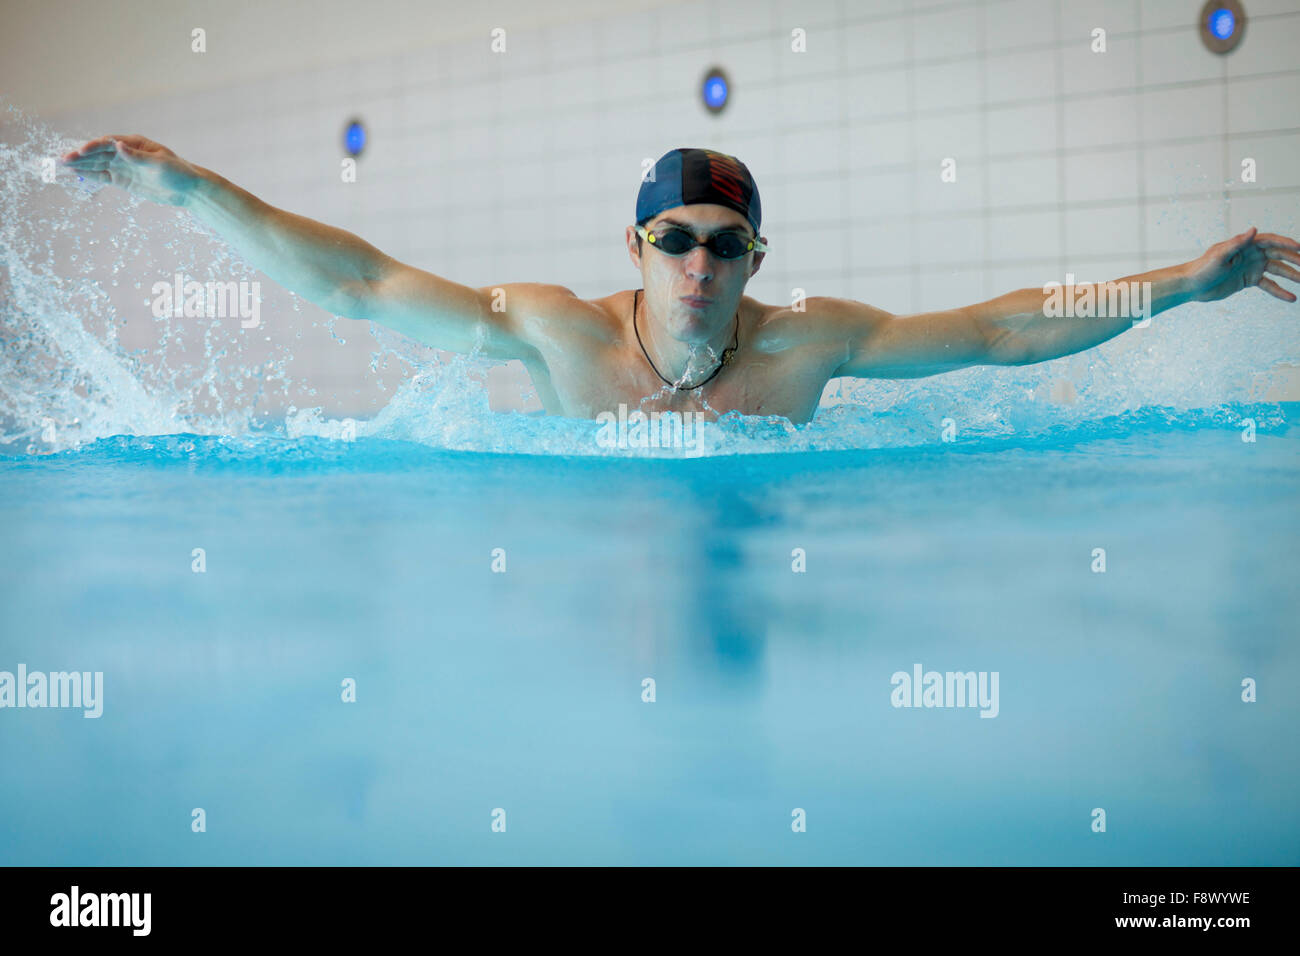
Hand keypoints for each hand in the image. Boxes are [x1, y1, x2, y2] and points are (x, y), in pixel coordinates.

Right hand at [59, 134, 201, 206]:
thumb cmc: (178, 172)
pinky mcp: (125, 180)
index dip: (94, 146)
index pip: (109, 142)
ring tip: (64, 165)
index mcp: (134, 143)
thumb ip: (136, 157)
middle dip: (81, 156)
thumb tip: (117, 145)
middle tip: (63, 159)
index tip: (81, 151)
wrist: (189, 190)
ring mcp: (124, 167)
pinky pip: (104, 176)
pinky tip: (78, 174)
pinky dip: (91, 175)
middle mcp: (126, 153)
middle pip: (99, 153)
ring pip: (98, 164)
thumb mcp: (159, 164)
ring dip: (82, 165)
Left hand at [1185, 227, 1299, 303]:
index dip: (1286, 243)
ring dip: (1292, 275)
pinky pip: (1269, 285)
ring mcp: (1252, 267)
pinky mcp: (1249, 280)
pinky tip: (1291, 297)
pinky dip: (1280, 291)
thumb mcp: (1219, 256)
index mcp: (1245, 244)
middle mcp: (1252, 254)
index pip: (1271, 241)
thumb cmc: (1202, 268)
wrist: (1192, 286)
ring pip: (1277, 270)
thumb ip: (1237, 243)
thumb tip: (1254, 229)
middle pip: (1278, 254)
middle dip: (1294, 259)